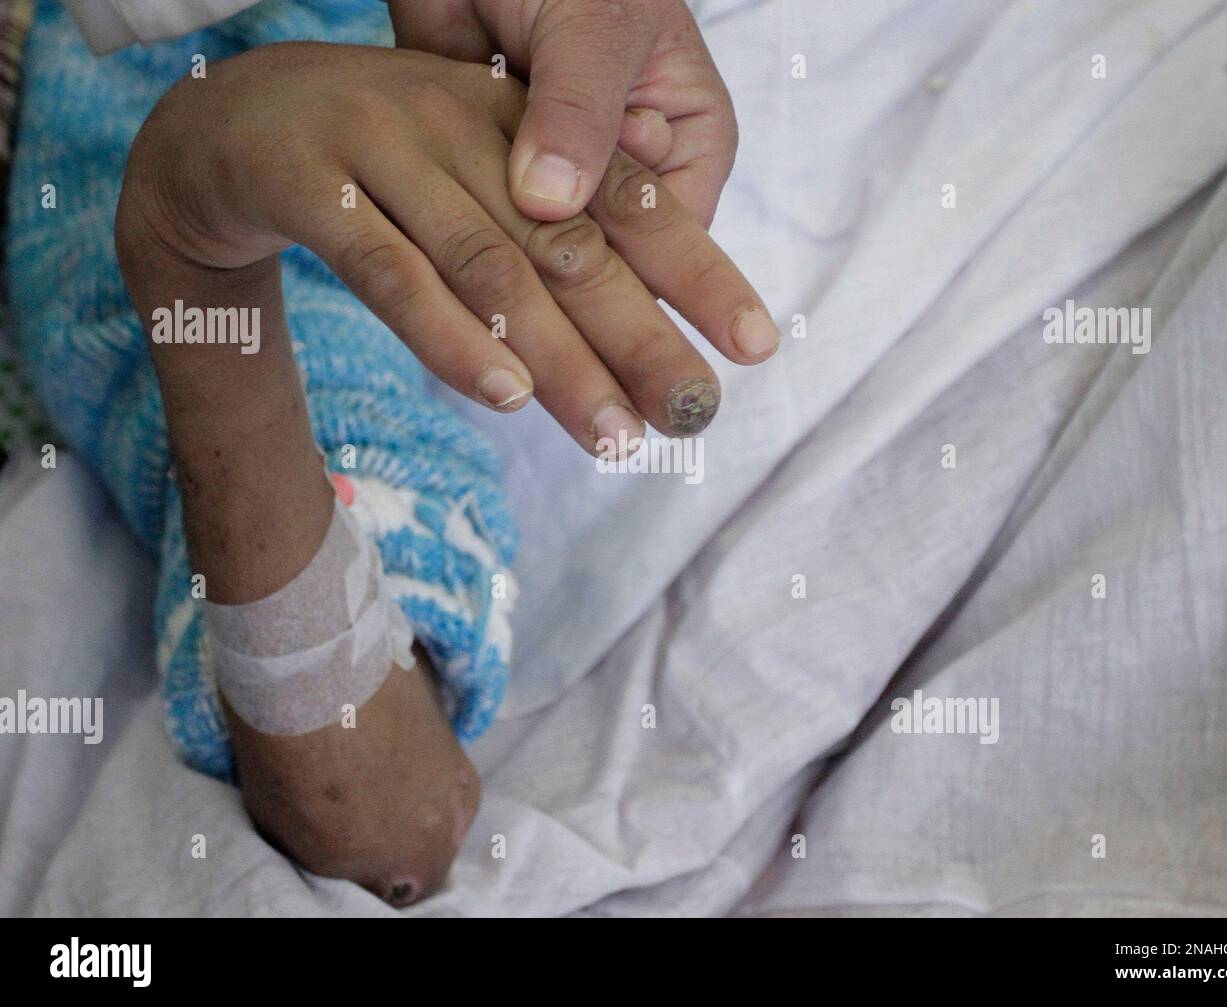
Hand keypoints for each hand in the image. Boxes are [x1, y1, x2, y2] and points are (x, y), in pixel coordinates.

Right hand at [117, 42, 778, 452]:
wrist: (225, 122)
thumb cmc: (375, 167)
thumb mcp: (467, 180)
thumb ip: (540, 240)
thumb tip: (631, 339)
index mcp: (516, 124)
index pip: (623, 202)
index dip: (695, 271)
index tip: (755, 344)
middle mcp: (462, 126)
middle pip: (571, 246)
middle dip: (642, 336)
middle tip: (696, 412)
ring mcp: (384, 147)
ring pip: (490, 267)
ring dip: (560, 359)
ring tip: (616, 436)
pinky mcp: (310, 182)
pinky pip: (387, 268)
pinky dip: (447, 335)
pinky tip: (502, 395)